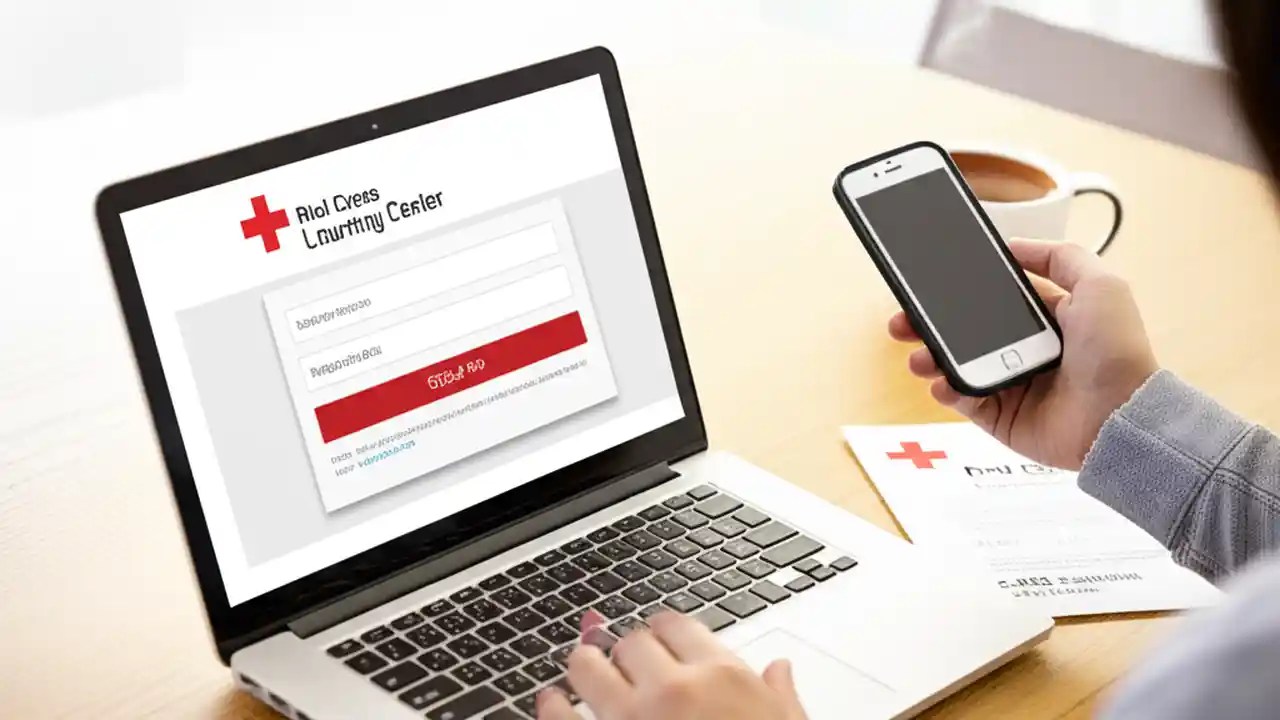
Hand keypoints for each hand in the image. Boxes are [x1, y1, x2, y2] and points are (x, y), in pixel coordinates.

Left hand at [536, 611, 806, 719]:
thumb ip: (779, 699)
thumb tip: (778, 670)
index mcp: (723, 679)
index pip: (676, 626)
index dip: (663, 631)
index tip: (658, 638)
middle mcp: (673, 691)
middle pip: (630, 643)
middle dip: (625, 651)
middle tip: (623, 660)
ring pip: (586, 667)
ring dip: (583, 667)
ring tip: (582, 671)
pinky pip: (558, 716)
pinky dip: (552, 706)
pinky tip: (552, 702)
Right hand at [888, 238, 1157, 469]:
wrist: (1120, 417)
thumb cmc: (1118, 353)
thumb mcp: (1101, 286)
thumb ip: (1061, 257)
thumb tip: (1015, 246)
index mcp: (1045, 320)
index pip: (991, 300)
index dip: (960, 292)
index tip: (931, 285)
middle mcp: (1024, 351)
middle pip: (964, 333)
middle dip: (929, 326)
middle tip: (903, 321)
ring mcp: (1010, 385)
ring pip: (955, 365)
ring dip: (930, 358)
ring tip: (919, 356)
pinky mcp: (1001, 417)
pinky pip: (963, 400)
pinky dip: (946, 390)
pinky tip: (942, 383)